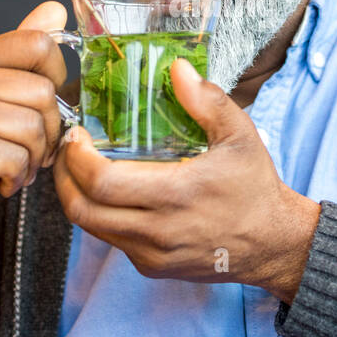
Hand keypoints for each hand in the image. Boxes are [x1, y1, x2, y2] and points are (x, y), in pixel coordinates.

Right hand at [0, 1, 68, 265]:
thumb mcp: (0, 94)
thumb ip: (25, 52)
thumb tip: (56, 9)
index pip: (38, 44)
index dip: (56, 79)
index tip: (42, 104)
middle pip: (43, 93)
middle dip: (48, 130)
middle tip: (29, 149)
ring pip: (34, 128)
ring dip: (34, 158)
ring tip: (12, 165)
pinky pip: (18, 159)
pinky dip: (18, 177)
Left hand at [53, 58, 321, 302]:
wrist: (273, 245)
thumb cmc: (255, 187)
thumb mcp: (241, 136)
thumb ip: (208, 101)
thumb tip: (177, 69)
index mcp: (175, 196)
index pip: (101, 183)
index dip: (76, 158)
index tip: (75, 135)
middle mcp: (157, 232)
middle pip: (82, 210)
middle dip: (63, 177)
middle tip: (65, 150)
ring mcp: (152, 255)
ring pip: (91, 228)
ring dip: (76, 197)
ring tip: (78, 168)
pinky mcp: (152, 267)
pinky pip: (111, 240)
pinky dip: (99, 215)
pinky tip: (107, 193)